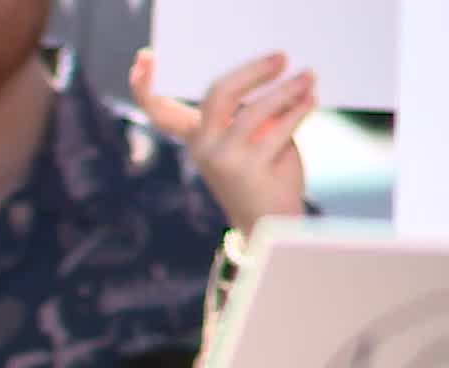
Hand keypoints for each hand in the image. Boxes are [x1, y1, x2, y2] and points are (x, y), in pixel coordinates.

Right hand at [131, 50, 314, 238]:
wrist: (270, 224)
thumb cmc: (264, 176)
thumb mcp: (253, 138)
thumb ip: (256, 113)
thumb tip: (289, 82)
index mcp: (196, 138)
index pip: (159, 111)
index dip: (143, 86)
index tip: (143, 58)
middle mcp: (201, 148)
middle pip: (217, 95)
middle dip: (252, 72)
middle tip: (282, 59)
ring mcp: (221, 160)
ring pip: (254, 110)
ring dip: (286, 91)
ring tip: (308, 79)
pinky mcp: (247, 170)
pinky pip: (278, 129)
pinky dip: (298, 110)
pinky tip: (309, 101)